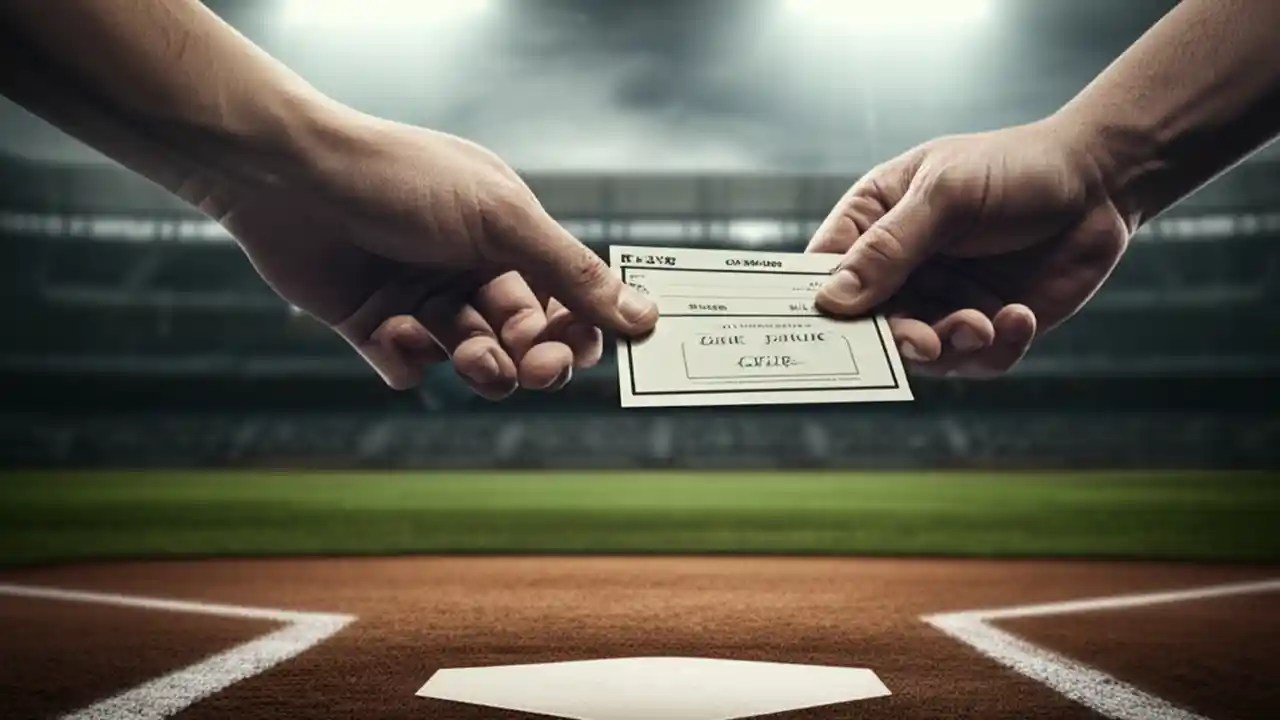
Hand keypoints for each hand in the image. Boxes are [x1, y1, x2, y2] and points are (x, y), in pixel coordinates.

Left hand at [192, 114, 657, 397]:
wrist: (288, 180)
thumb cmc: (398, 179)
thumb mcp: (501, 219)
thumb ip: (572, 272)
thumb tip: (645, 316)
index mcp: (510, 238)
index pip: (566, 302)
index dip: (577, 333)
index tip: (574, 353)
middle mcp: (472, 271)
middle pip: (525, 340)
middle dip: (533, 357)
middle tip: (531, 367)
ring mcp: (425, 301)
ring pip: (475, 360)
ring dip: (478, 361)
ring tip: (465, 349)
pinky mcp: (377, 328)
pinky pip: (412, 368)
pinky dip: (410, 358)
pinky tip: (393, 328)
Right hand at [807, 118, 1129, 377]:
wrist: (1101, 183)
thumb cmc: (1015, 169)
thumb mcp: (946, 195)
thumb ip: (891, 246)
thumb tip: (832, 299)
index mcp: (874, 222)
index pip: (826, 271)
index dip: (819, 303)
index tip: (824, 330)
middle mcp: (901, 268)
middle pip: (869, 323)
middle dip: (896, 337)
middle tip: (924, 342)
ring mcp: (942, 299)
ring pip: (921, 352)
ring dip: (950, 345)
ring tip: (983, 323)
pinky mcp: (987, 325)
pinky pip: (975, 361)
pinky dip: (997, 348)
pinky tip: (1020, 318)